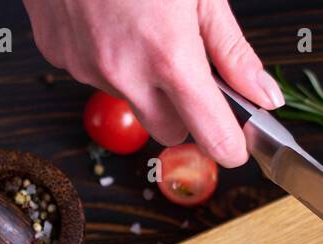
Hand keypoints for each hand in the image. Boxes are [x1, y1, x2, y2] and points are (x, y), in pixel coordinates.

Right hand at [23, 0, 283, 166]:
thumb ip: (233, 53)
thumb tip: (264, 96)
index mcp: (169, 57)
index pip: (212, 138)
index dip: (231, 144)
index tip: (238, 141)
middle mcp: (124, 70)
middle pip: (170, 132)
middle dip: (185, 112)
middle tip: (189, 67)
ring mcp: (86, 65)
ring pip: (130, 102)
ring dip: (143, 82)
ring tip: (144, 26)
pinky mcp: (57, 54)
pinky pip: (94, 76)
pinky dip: (108, 59)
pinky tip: (111, 20)